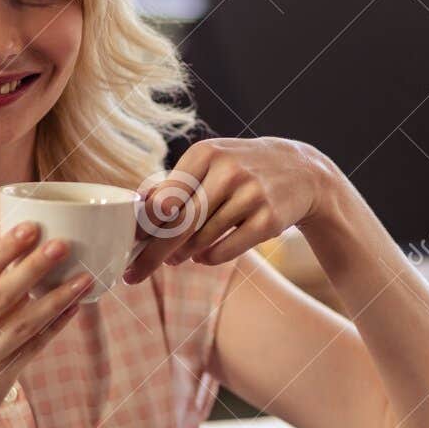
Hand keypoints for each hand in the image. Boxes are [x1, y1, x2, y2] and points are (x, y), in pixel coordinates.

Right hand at [0, 223, 92, 427]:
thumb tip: (19, 254)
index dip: (3, 251)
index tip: (30, 227)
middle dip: (33, 268)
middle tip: (62, 243)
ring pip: (22, 326)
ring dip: (55, 298)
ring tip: (82, 276)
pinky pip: (32, 350)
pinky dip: (56, 326)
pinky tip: (75, 307)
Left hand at [123, 137, 335, 282]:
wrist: (301, 171)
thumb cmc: (240, 170)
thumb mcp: (209, 164)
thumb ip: (173, 185)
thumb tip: (136, 211)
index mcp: (205, 153)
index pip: (165, 198)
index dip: (144, 227)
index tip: (127, 247)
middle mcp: (228, 170)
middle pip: (179, 224)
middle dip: (152, 254)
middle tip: (133, 275)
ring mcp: (251, 195)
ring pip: (200, 240)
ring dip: (183, 254)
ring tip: (178, 256)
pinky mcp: (268, 220)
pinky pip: (224, 251)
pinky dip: (208, 258)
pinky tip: (204, 254)